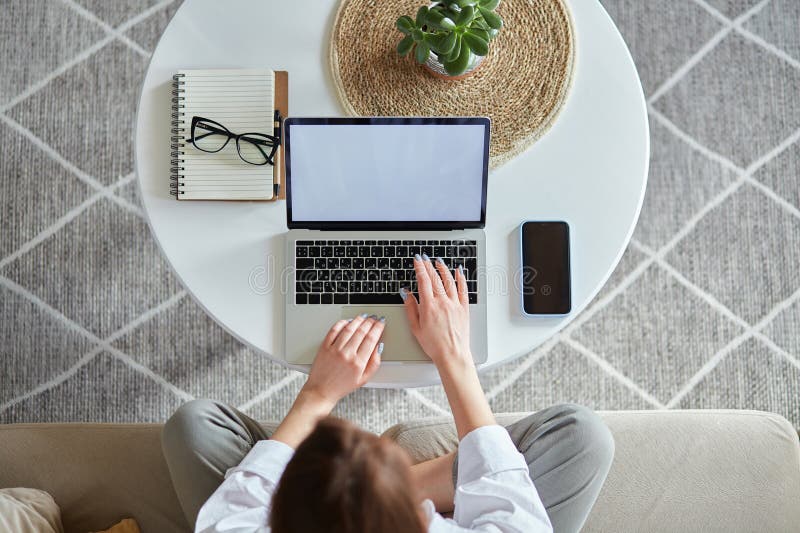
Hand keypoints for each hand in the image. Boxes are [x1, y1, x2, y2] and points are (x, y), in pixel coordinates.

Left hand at [302, 314, 384, 404]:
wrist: (322, 390)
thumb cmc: (342, 386)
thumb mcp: (364, 379)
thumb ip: (374, 363)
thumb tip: (379, 347)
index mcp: (358, 363)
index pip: (372, 339)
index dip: (378, 328)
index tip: (381, 323)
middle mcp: (347, 354)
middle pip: (362, 331)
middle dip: (370, 321)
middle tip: (374, 317)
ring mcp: (335, 349)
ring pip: (349, 328)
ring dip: (358, 320)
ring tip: (363, 317)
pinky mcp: (324, 347)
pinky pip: (334, 330)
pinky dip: (342, 323)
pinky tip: (347, 321)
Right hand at [402, 254, 471, 368]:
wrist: (452, 355)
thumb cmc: (434, 345)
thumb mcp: (415, 328)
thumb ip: (410, 308)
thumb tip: (407, 294)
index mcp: (429, 306)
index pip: (423, 281)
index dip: (419, 268)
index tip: (417, 261)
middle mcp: (442, 302)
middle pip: (435, 278)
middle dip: (428, 265)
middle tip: (424, 258)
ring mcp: (454, 304)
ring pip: (449, 280)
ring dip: (442, 268)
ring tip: (438, 261)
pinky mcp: (464, 308)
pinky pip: (463, 289)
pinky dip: (461, 278)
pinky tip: (458, 271)